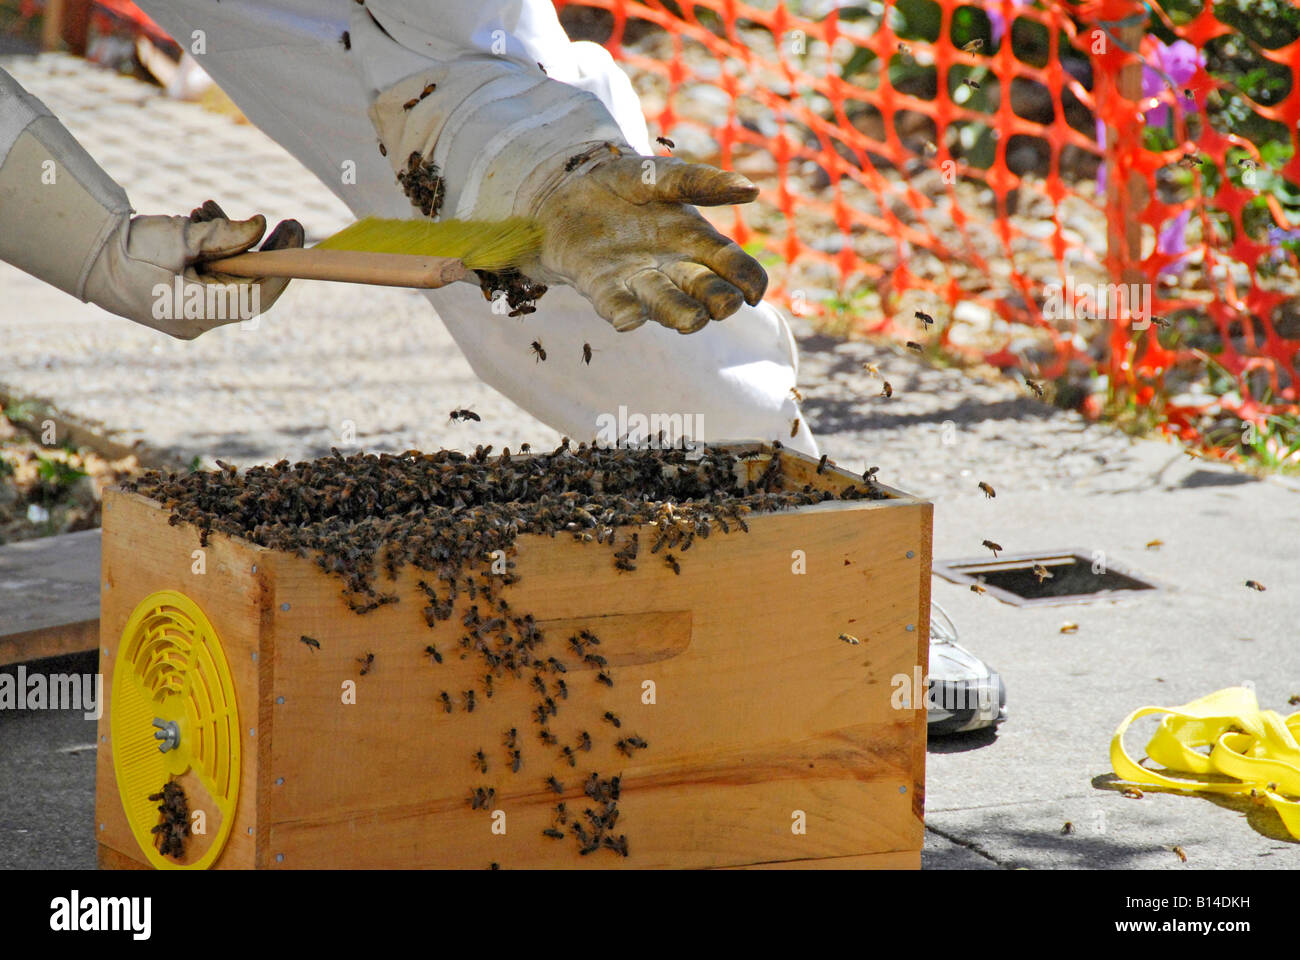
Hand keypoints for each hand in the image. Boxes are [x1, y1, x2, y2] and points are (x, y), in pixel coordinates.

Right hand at [83, 199, 303, 338]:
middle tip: (288, 224)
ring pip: (234, 279)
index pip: (259, 295)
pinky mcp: (186, 303)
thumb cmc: (126, 248)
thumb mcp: (178, 235)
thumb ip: (222, 234)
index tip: (295, 238)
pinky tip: (202, 219)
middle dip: (268, 253)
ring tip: (210, 209)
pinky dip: (217, 252)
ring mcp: (193, 314)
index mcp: (199, 311)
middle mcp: (200, 321)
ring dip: (235, 244)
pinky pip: (216, 279)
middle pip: (251, 288)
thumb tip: (260, 226)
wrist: (84, 256)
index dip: (282, 267)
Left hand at [525, 148, 767, 332]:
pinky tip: (629, 318)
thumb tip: (751, 189)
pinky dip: (622, 312)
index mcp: (696, 241)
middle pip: (704, 291)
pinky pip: (614, 304)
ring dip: (678, 312)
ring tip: (692, 320)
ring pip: (665, 304)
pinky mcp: (600, 286)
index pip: (733, 267)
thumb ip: (700, 182)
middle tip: (725, 306)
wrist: (565, 190)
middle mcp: (673, 268)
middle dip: (717, 300)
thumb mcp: (661, 176)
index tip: (752, 292)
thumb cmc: (623, 184)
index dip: (748, 280)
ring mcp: (638, 280)